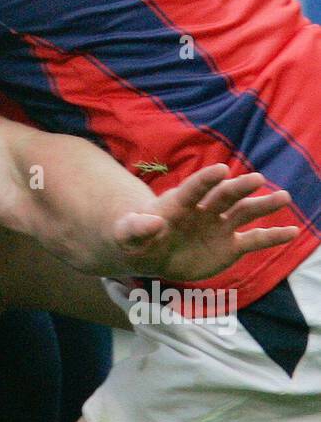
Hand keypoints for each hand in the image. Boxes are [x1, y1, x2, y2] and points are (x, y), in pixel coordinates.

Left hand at [112, 164, 298, 281]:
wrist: (151, 251)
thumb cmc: (136, 237)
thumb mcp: (128, 234)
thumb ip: (136, 228)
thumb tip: (152, 223)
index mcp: (178, 203)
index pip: (193, 188)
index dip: (206, 180)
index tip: (221, 170)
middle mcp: (204, 210)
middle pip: (224, 196)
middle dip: (239, 187)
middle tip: (257, 178)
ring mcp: (219, 226)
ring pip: (244, 212)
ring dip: (263, 205)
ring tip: (284, 197)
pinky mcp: (229, 245)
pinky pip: (254, 240)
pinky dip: (273, 236)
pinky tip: (293, 232)